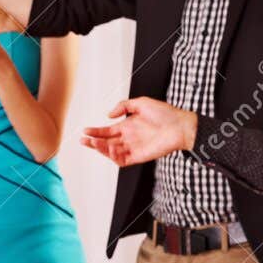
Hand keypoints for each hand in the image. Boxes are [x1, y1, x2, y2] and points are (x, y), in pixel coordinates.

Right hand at [82, 97, 196, 165]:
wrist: (180, 126)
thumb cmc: (165, 113)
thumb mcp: (141, 103)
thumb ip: (123, 106)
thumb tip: (109, 115)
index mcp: (127, 126)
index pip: (107, 131)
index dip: (95, 131)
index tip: (85, 130)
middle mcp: (129, 138)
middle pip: (106, 142)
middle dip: (93, 142)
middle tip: (83, 140)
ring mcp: (133, 148)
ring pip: (111, 151)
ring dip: (101, 148)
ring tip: (93, 143)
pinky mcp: (138, 157)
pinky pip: (122, 159)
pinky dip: (113, 156)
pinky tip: (109, 148)